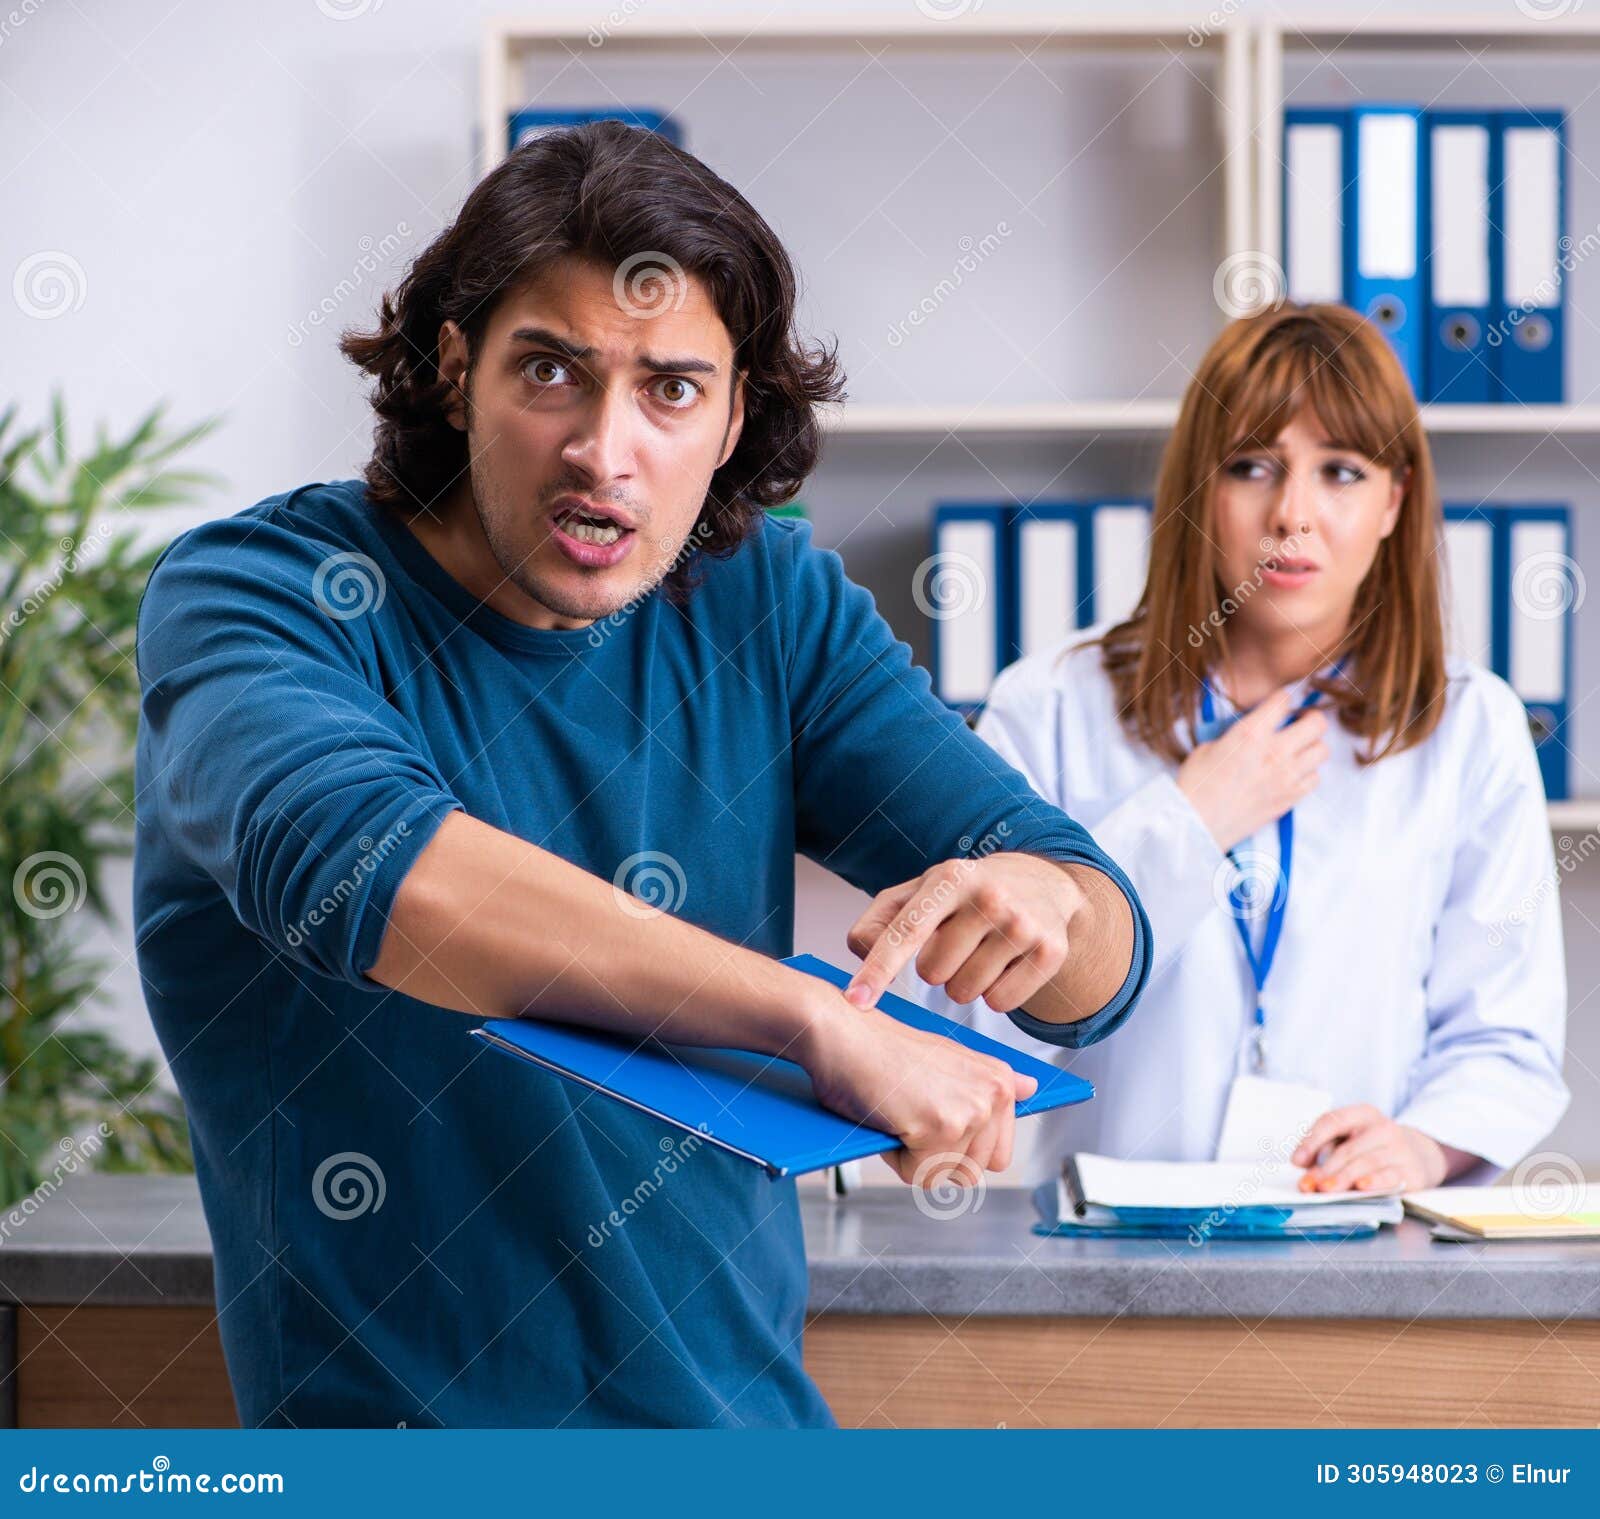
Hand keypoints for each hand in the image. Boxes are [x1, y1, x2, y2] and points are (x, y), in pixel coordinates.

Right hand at [797, 987, 1036, 1186]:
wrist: (841, 1030)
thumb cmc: (882, 1048)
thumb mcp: (947, 1059)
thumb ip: (988, 1081)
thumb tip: (1032, 1089)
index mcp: (999, 1080)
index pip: (996, 1155)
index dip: (957, 1148)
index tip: (934, 1123)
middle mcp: (994, 1095)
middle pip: (972, 1172)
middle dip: (934, 1156)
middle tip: (908, 1114)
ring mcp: (969, 1112)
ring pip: (944, 1176)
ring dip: (914, 1157)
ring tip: (899, 1113)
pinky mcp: (939, 1127)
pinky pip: (918, 1175)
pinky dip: (896, 1157)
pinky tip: (888, 1118)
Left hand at [843, 852, 1085, 1015]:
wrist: (1042, 882)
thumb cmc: (965, 894)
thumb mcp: (920, 893)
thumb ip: (879, 922)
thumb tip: (864, 955)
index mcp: (949, 878)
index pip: (906, 932)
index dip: (877, 969)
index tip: (855, 1000)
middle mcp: (990, 897)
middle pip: (932, 972)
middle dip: (935, 967)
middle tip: (955, 942)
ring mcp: (1023, 925)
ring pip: (964, 993)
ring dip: (963, 982)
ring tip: (979, 951)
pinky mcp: (1050, 952)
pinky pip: (1000, 1004)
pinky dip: (994, 993)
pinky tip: (1004, 963)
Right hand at [1177, 686, 1329, 852]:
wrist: (1195, 824)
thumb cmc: (1195, 785)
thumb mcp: (1208, 747)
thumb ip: (1236, 735)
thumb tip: (1253, 731)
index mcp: (1250, 734)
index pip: (1284, 701)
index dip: (1281, 698)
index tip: (1278, 703)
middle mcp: (1274, 752)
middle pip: (1317, 723)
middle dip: (1309, 718)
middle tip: (1297, 723)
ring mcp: (1286, 777)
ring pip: (1322, 750)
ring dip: (1310, 746)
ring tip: (1295, 750)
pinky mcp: (1290, 799)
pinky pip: (1315, 778)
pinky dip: (1307, 773)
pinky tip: (1291, 774)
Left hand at [1292, 1105, 1448, 1192]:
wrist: (1420, 1155)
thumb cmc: (1375, 1146)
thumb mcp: (1353, 1137)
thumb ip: (1326, 1147)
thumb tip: (1301, 1163)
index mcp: (1363, 1114)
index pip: (1333, 1121)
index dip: (1312, 1140)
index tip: (1296, 1160)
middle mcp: (1383, 1128)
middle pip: (1348, 1148)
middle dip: (1325, 1169)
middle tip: (1308, 1184)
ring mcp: (1400, 1149)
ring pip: (1366, 1163)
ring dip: (1343, 1178)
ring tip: (1326, 1189)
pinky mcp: (1411, 1171)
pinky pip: (1390, 1176)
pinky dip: (1374, 1182)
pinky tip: (1360, 1187)